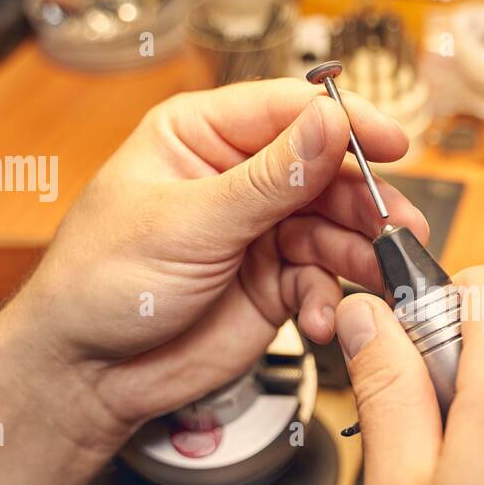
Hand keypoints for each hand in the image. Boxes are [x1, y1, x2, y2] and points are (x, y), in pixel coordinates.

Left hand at [13, 79, 427, 444]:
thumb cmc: (102, 282)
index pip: (291, 110)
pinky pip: (322, 281)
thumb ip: (269, 178)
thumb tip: (332, 123)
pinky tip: (318, 319)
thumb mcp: (189, 222)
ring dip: (358, 252)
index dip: (347, 123)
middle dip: (362, 200)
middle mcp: (238, 178)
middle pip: (325, 171)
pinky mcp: (273, 284)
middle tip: (396, 226)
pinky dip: (328, 299)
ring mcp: (259, 232)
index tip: (393, 143)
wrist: (87, 374)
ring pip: (333, 228)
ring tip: (375, 274)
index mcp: (203, 136)